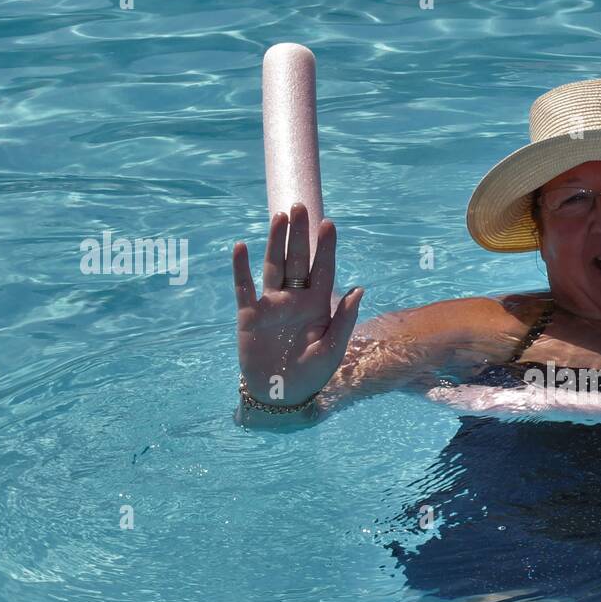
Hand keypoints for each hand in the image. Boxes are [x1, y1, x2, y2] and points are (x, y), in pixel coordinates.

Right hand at [232, 202, 363, 404]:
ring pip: (274, 266)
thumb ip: (343, 319)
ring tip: (279, 217)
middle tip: (301, 207)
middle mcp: (295, 299)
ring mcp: (271, 305)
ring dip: (275, 242)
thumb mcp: (332, 349)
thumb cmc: (311, 374)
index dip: (326, 248)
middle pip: (297, 260)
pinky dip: (241, 268)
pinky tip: (241, 247)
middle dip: (300, 235)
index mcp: (318, 305)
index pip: (323, 270)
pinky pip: (245, 288)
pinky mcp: (250, 315)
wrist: (281, 394)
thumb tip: (359, 289)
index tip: (329, 223)